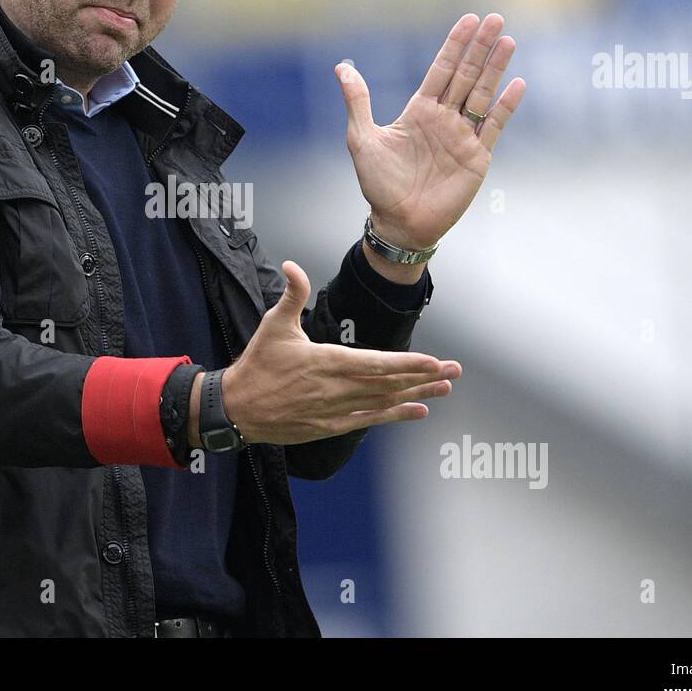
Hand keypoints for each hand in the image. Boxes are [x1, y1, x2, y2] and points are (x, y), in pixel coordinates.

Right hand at [192, 260, 461, 446]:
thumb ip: (291, 295)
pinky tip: (417, 410)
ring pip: (384, 402)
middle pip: (388, 383)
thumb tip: (293, 265)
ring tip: (444, 388)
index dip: (407, 364)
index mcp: (325, 362)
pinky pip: (369, 420)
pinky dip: (394, 416)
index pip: (375, 363)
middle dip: (423, 377)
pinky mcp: (330, 425)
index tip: (433, 362)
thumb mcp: (273, 325)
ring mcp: (335, 410)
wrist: (237, 409)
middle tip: (454, 372)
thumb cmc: (257, 365)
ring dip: (416, 395)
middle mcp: (335, 389)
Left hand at [335, 13, 526, 248]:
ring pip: (482, 94)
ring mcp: (463, 136)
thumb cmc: (379, 185)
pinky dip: (505, 106)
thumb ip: (358, 102)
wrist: (399, 223)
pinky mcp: (477, 157)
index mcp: (419, 111)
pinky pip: (493, 126)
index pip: (441, 70)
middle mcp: (444, 119)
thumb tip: (341, 68)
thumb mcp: (362, 139)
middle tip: (495, 18)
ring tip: (508, 41)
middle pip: (466, 75)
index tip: (469, 19)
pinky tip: (517, 85)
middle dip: (480, 47)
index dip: (454, 45)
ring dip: (495, 68)